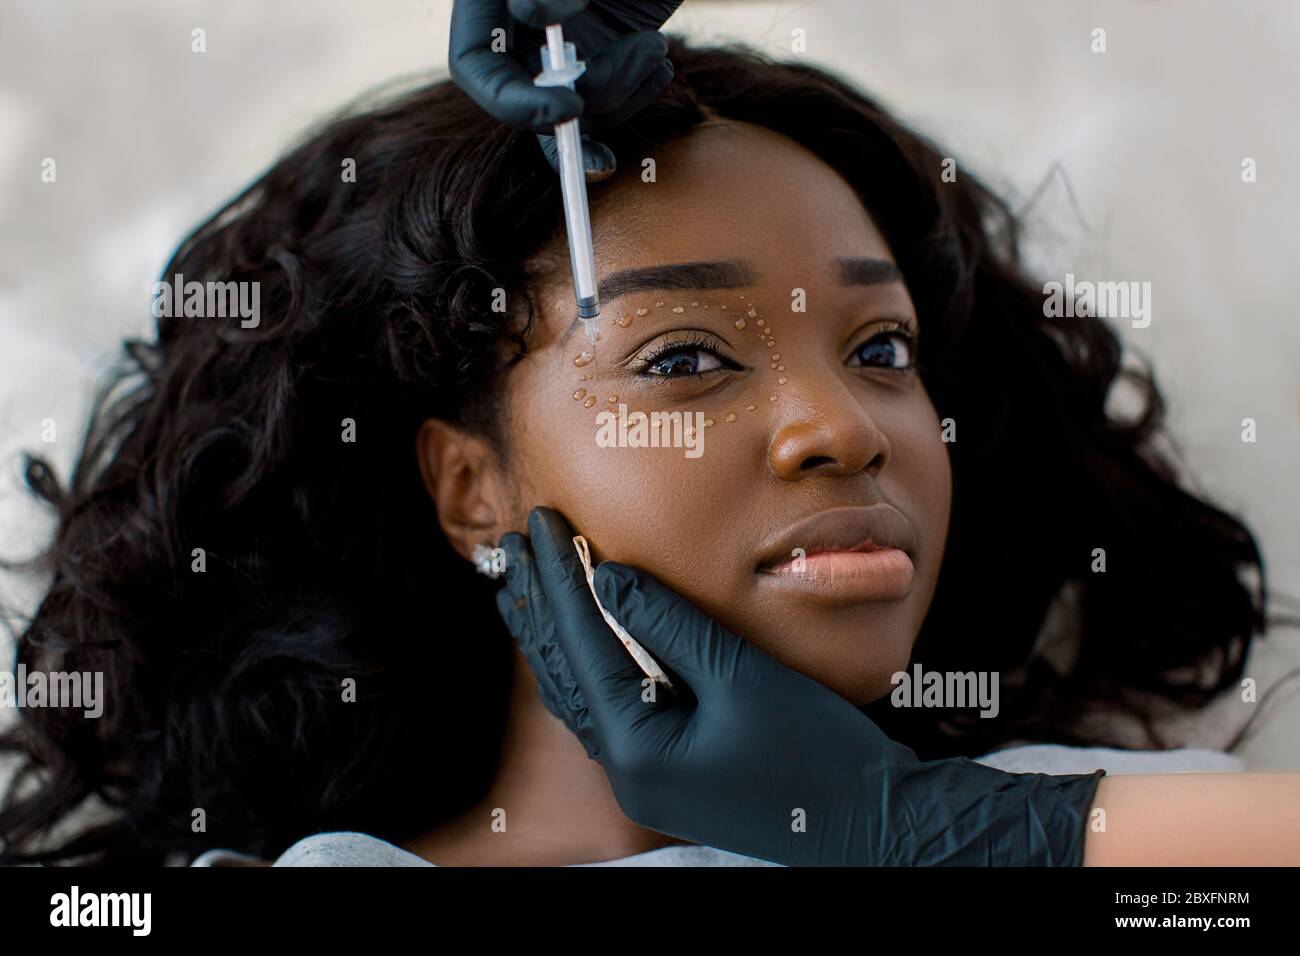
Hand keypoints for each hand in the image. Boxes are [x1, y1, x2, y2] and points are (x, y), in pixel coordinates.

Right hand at [448, 0, 680, 178]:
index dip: (512, 101)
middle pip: (530, 99)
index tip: (568, 108)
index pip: (476, 65)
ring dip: (624, 87)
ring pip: (574, 110)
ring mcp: (560, 51)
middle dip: (589, 94)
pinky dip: (637, 96)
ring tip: (657, 45)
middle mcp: (521, 29)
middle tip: (640, 58)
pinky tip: (660, 65)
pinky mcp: (598, 64)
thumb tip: (533, 13)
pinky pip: (605, 109)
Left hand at [495, 506, 1106, 865]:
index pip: (580, 644)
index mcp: (636, 748)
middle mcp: (627, 769)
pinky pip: (608, 708)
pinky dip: (586, 662)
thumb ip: (670, 624)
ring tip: (526, 581)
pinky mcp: (667, 769)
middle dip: (540, 601)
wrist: (872, 824)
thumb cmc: (816, 752)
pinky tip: (578, 637)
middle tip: (516, 541)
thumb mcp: (742, 676)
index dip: (558, 576)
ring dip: (553, 632)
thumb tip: (606, 578)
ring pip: (579, 691)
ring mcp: (645, 775)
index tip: (540, 520)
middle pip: (566, 669)